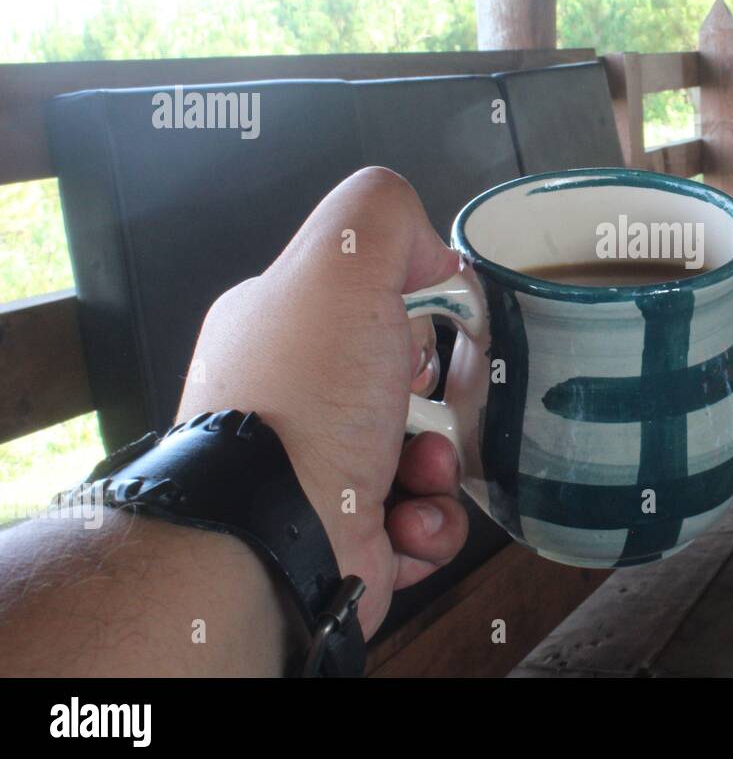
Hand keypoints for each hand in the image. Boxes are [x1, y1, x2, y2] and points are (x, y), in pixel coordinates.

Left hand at [175, 167, 468, 637]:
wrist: (266, 543)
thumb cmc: (304, 401)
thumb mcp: (341, 266)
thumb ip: (381, 216)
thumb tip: (426, 252)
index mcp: (277, 330)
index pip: (361, 304)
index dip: (410, 312)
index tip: (429, 328)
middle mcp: (289, 403)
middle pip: (401, 386)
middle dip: (437, 398)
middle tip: (430, 408)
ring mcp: (315, 477)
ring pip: (420, 456)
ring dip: (440, 466)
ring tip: (421, 475)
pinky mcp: (345, 540)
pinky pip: (419, 523)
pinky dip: (429, 523)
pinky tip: (408, 521)